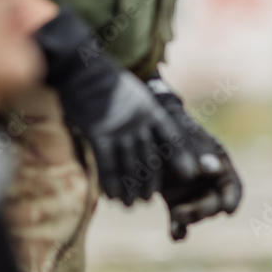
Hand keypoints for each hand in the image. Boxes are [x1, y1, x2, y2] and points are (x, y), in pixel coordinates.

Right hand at [40, 8, 198, 204]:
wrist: (81, 67)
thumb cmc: (107, 80)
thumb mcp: (136, 92)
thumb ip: (145, 112)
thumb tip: (151, 129)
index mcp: (152, 111)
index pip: (172, 138)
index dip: (180, 158)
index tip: (190, 174)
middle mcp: (139, 122)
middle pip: (150, 158)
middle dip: (149, 182)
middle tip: (147, 200)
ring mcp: (119, 128)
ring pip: (130, 165)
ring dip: (130, 188)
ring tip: (131, 205)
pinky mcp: (97, 132)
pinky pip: (107, 162)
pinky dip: (110, 181)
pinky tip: (111, 197)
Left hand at [149, 77, 241, 239]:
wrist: (143, 129)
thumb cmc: (167, 125)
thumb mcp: (182, 133)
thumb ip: (197, 151)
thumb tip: (215, 170)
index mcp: (218, 163)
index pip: (233, 186)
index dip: (233, 199)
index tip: (227, 210)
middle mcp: (209, 181)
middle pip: (215, 204)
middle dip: (204, 211)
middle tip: (185, 211)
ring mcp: (191, 193)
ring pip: (198, 215)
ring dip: (189, 219)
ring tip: (175, 217)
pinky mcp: (174, 202)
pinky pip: (179, 222)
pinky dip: (178, 230)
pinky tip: (175, 234)